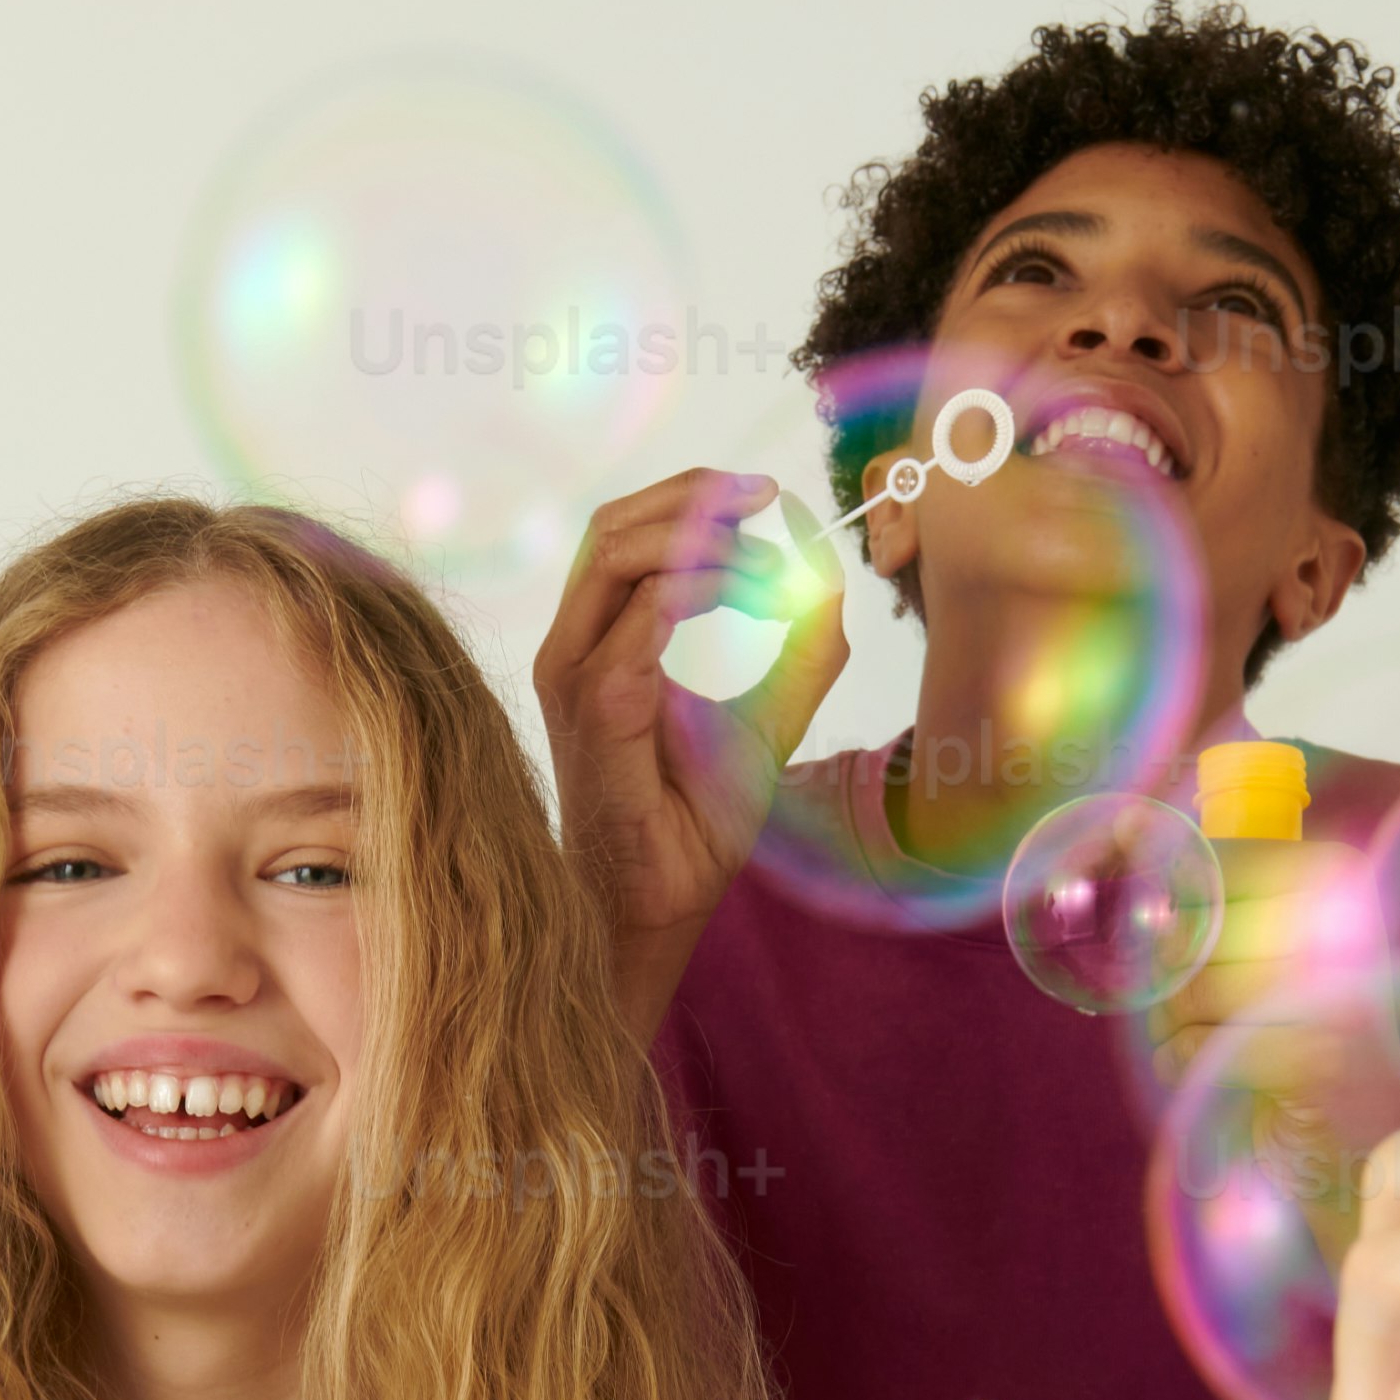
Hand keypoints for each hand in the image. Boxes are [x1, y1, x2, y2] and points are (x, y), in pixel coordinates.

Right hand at [532, 468, 846, 979]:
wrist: (663, 902)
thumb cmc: (697, 824)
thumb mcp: (769, 715)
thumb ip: (799, 646)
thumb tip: (824, 568)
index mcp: (601, 647)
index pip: (629, 539)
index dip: (696, 503)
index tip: (769, 503)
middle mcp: (574, 653)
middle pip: (612, 527)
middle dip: (692, 496)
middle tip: (765, 499)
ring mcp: (574, 677)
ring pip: (615, 553)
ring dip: (700, 537)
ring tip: (764, 555)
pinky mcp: (595, 708)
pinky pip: (639, 615)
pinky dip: (701, 586)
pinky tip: (754, 597)